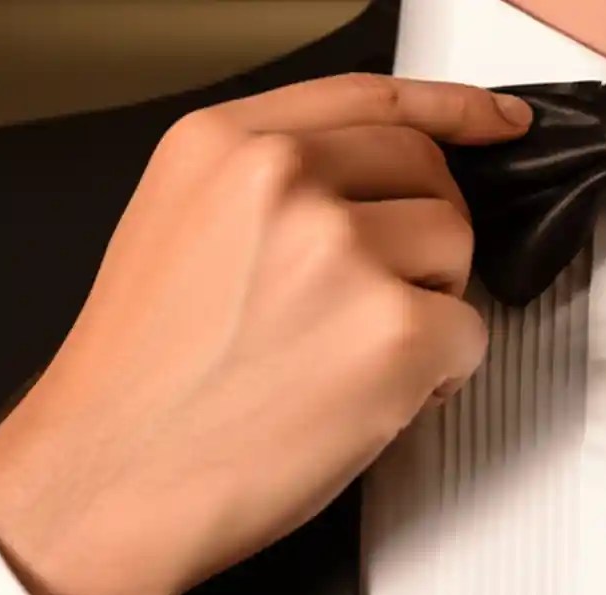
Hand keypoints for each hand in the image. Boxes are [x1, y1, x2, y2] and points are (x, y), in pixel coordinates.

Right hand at [0, 74, 531, 594]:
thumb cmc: (146, 384)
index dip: (451, 110)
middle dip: (421, 241)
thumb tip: (374, 187)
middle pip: (428, 175)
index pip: (371, 98)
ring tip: (349, 358)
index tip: (495, 123)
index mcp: (224, 146)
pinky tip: (368, 399)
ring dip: (428, 306)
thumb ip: (271, 186)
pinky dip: (441, 376)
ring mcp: (342, 251)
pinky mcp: (394, 330)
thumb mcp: (182, 232)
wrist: (110, 484)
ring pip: (456, 250)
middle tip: (366, 305)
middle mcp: (282, 181)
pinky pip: (470, 335)